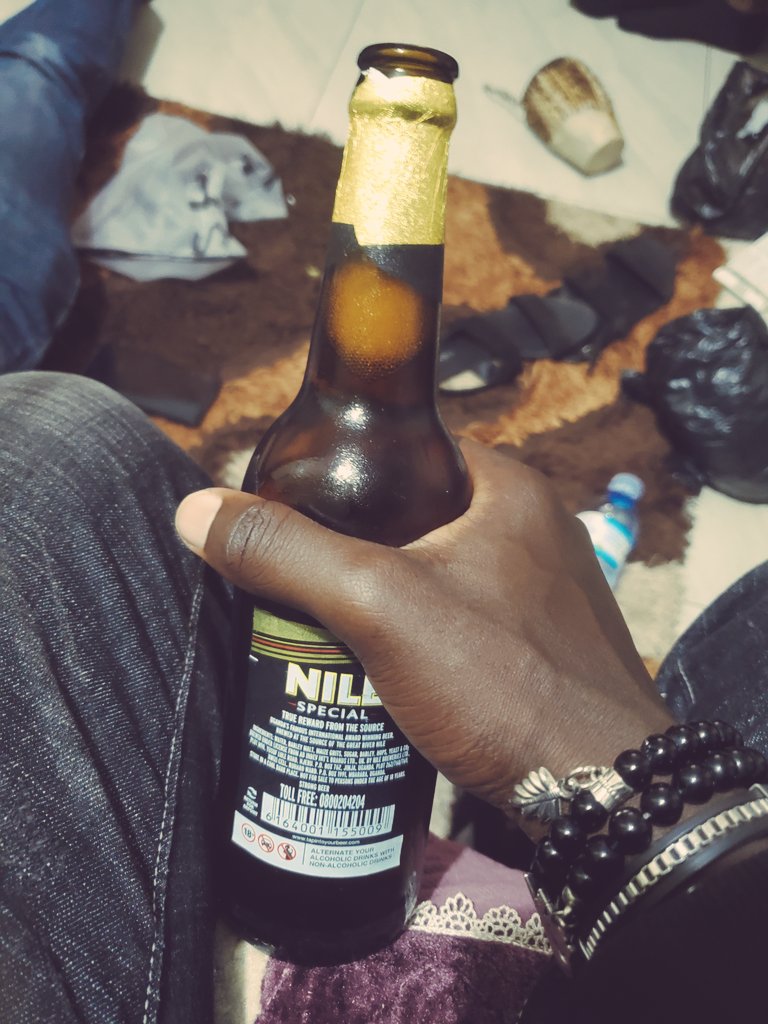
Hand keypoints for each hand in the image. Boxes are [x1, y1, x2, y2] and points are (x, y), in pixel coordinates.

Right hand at [175, 441, 671, 810]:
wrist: (605, 797)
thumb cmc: (501, 683)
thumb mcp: (382, 606)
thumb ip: (289, 553)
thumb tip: (195, 509)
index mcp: (509, 488)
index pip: (406, 446)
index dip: (342, 468)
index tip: (288, 506)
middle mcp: (536, 528)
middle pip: (414, 515)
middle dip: (352, 544)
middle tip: (293, 578)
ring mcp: (544, 591)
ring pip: (436, 572)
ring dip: (382, 595)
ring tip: (320, 623)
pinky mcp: (541, 646)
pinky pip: (461, 619)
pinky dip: (418, 633)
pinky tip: (378, 666)